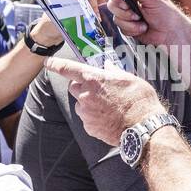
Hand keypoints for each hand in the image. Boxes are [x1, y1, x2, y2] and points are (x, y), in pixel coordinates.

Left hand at [45, 58, 164, 146]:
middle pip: (73, 86)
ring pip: (80, 104)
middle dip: (82, 86)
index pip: (67, 68)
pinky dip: (94, 117)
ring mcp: (86, 112)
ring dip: (88, 103)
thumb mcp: (129, 78)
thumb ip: (113, 71)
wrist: (143, 128)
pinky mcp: (89, 127)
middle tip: (98, 88)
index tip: (48, 62)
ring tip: (108, 106)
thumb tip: (107, 67)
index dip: (55, 64)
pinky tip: (108, 117)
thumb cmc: (139, 101)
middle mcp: (85, 95)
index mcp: (93, 79)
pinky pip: (86, 118)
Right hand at [107, 0, 190, 48]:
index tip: (124, 2)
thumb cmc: (168, 15)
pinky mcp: (130, 28)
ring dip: (130, 23)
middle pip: (113, 5)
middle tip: (136, 14)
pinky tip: (142, 29)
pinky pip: (122, 29)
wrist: (172, 34)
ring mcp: (130, 17)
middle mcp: (132, 4)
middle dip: (124, 12)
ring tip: (143, 22)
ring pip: (117, 18)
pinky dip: (132, 30)